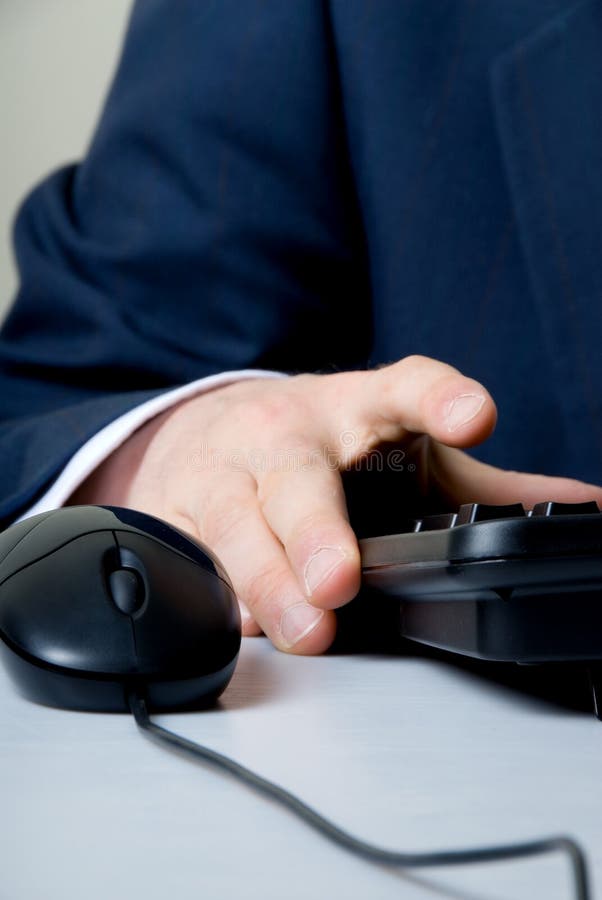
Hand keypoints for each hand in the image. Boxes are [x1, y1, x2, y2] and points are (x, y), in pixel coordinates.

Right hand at [68, 356, 601, 653]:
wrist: (205, 432)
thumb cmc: (317, 444)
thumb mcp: (398, 451)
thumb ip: (483, 488)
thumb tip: (581, 504)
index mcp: (358, 410)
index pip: (404, 388)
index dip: (438, 398)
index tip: (473, 414)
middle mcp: (288, 433)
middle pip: (300, 474)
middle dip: (318, 528)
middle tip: (340, 577)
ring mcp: (226, 469)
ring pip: (239, 524)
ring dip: (268, 580)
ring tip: (302, 628)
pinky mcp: (177, 508)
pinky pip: (195, 556)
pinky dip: (219, 593)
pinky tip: (243, 622)